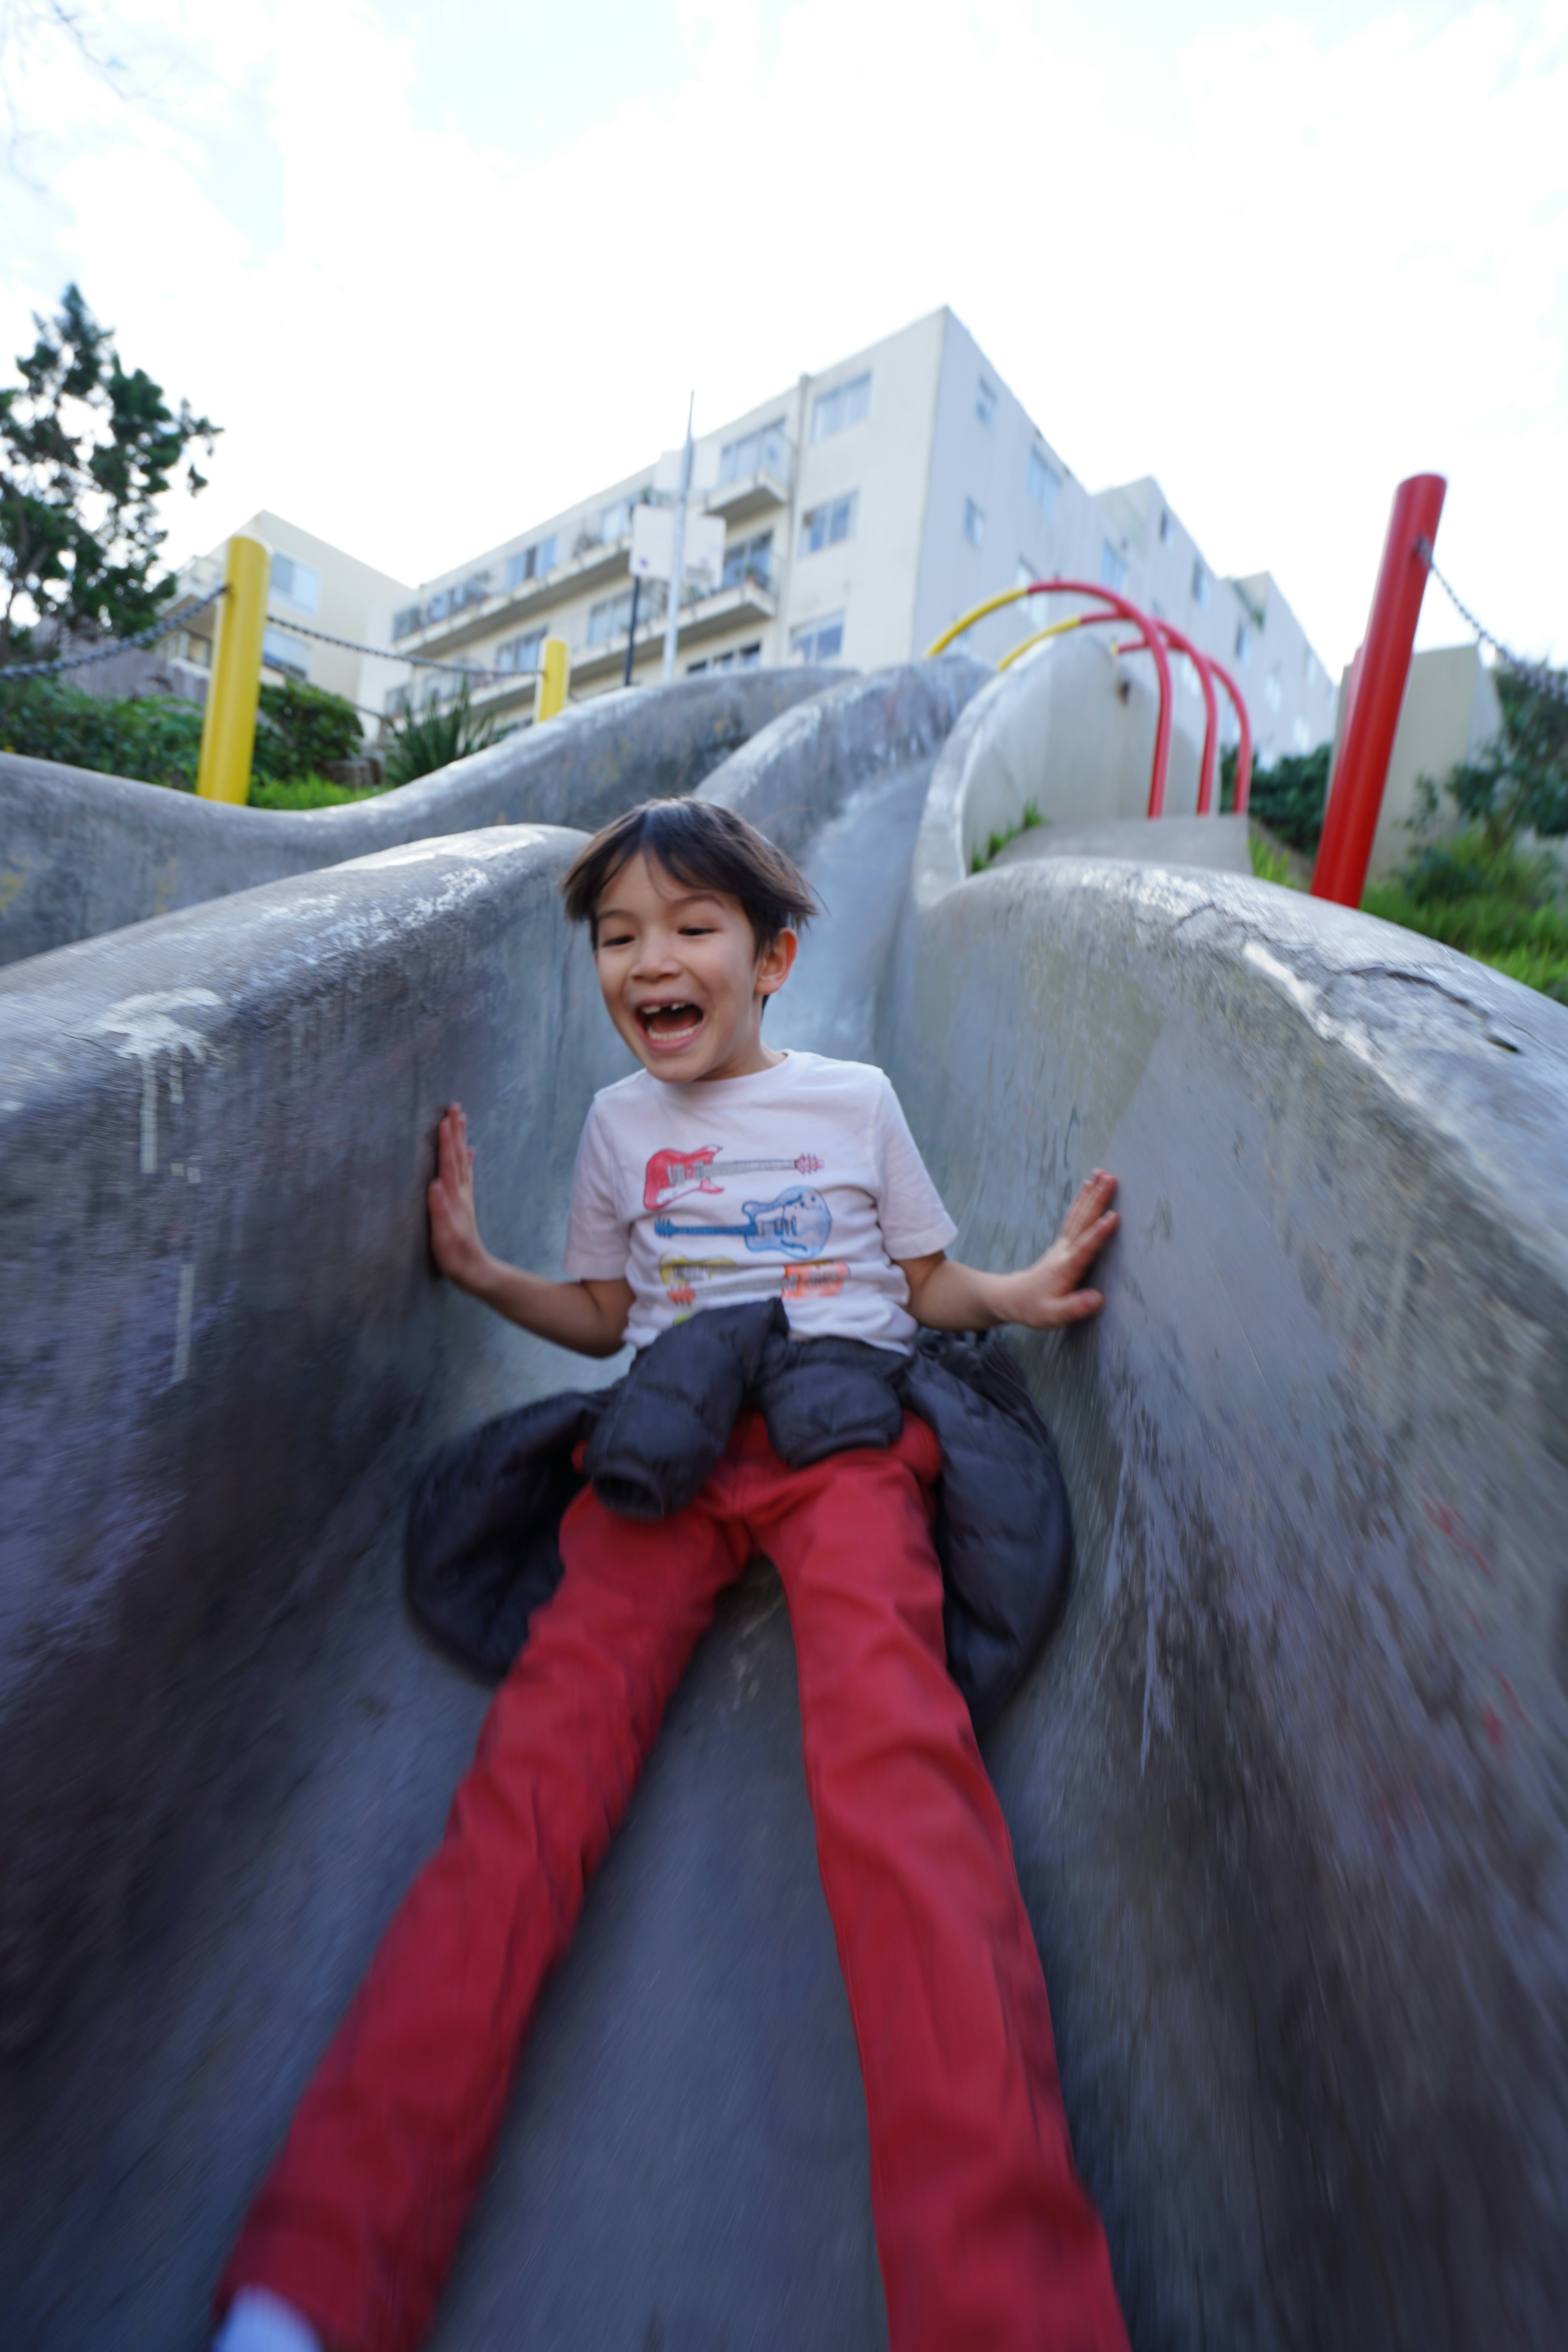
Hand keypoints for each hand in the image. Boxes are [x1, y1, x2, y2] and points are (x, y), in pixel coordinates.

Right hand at [427, 1104, 488, 1288]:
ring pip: (462, 1161)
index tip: (444, 1119)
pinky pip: (466, 1175)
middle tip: (454, 1107)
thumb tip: (434, 1184)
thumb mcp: (444, 1236)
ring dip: (460, 1139)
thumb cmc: (455, 1256)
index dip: (446, 1142)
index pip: (448, 1164)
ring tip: (461, 1120)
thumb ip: (440, 1210)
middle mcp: (461, 1193)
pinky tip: (470, 1151)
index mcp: (454, 1198)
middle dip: (455, 1131)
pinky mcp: (464, 1204)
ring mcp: (464, 1197)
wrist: (475, 1271)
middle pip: (458, 1156)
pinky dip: (467, 1160)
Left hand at [1004, 1170, 1118, 1328]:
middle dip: (1097, 1200)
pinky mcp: (1063, 1243)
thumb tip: (1098, 1299)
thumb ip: (1074, 1308)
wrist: (1013, 1297)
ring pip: (1078, 1215)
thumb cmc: (1034, 1307)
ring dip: (1090, 1194)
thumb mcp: (1052, 1315)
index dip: (1099, 1233)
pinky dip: (1082, 1201)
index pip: (1084, 1248)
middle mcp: (1064, 1251)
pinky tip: (1088, 1187)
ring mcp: (1063, 1245)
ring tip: (1101, 1174)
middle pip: (1082, 1221)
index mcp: (1065, 1268)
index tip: (1114, 1216)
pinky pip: (1074, 1217)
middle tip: (1110, 1178)